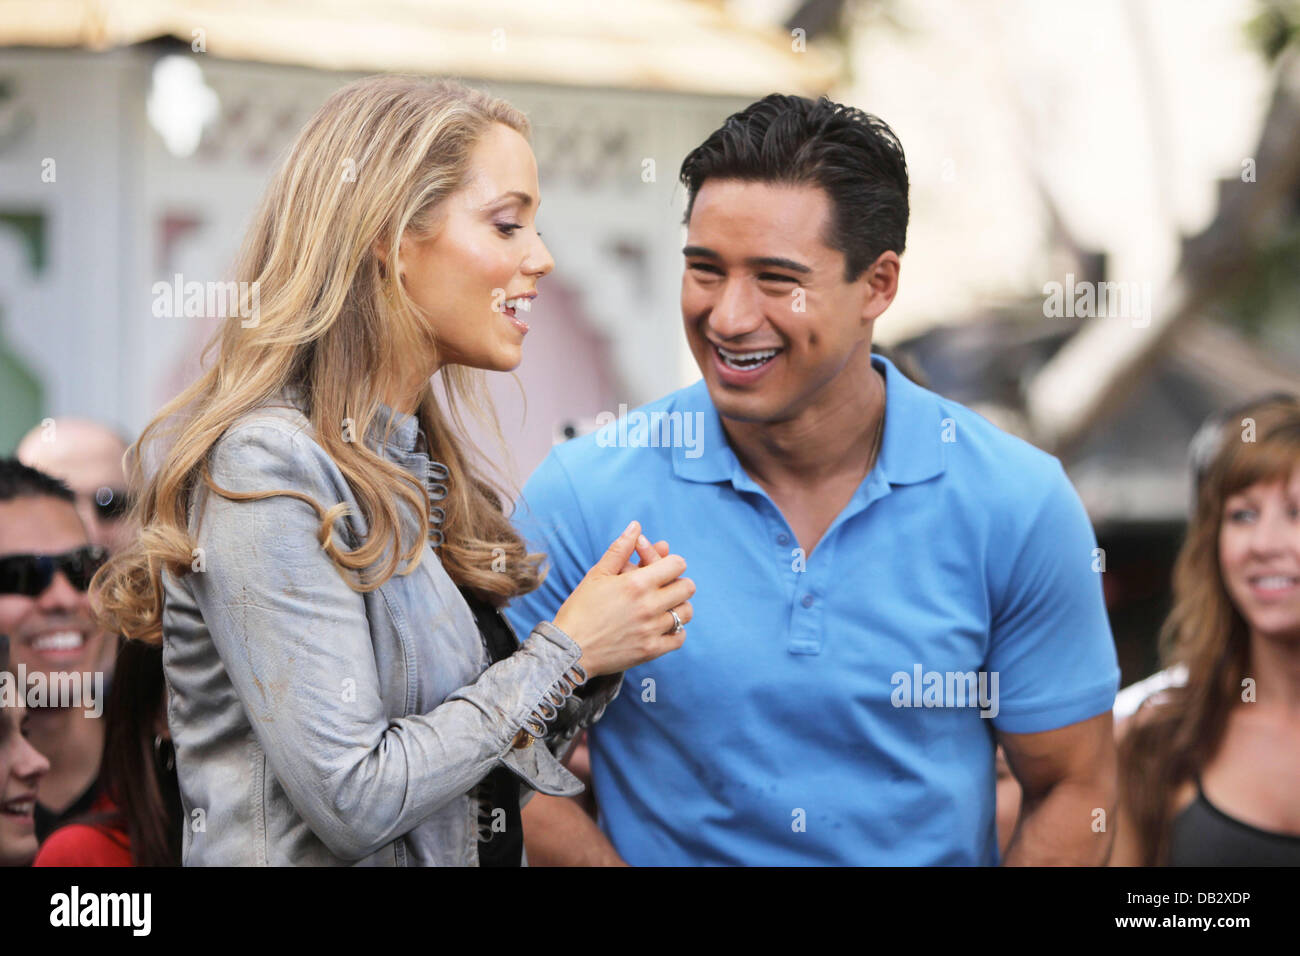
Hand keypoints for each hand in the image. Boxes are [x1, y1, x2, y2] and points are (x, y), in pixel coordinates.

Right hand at [552, 521, 693, 676]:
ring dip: (678, 606)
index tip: (661, 567)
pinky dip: (676, 631)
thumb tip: (636, 526)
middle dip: (677, 582)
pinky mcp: (651, 650)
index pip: (677, 564)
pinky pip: (679, 637)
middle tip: (663, 587)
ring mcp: (652, 629)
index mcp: (636, 583)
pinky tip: (662, 626)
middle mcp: (649, 605)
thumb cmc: (580, 609)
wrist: (569, 649)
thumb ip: (620, 549)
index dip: (670, 562)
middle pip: (687, 587)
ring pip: (686, 612)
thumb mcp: (597, 574)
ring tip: (663, 606)